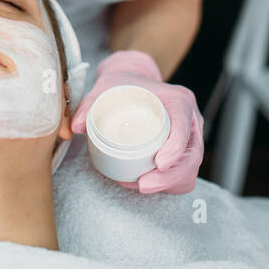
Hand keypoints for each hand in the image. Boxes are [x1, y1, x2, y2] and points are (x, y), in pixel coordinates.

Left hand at [71, 49, 203, 194]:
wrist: (135, 82)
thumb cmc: (125, 85)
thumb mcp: (106, 87)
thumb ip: (89, 104)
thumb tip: (75, 127)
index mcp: (179, 100)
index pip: (185, 127)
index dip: (175, 148)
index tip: (158, 164)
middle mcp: (190, 120)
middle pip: (192, 156)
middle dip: (170, 176)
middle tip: (143, 185)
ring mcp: (190, 138)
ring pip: (190, 170)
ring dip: (168, 184)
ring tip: (139, 185)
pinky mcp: (184, 152)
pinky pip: (184, 175)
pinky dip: (168, 185)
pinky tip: (146, 185)